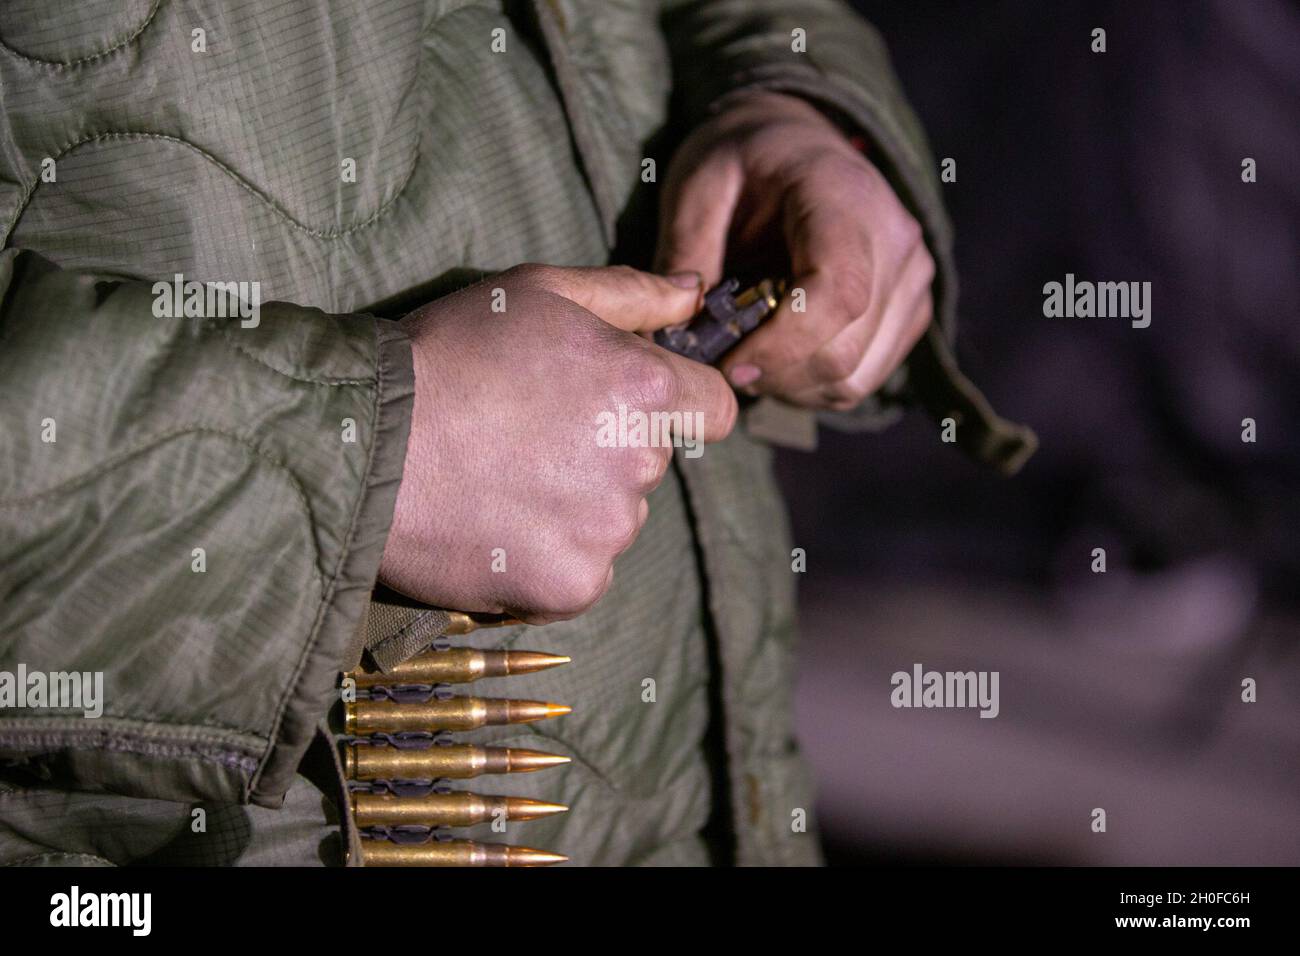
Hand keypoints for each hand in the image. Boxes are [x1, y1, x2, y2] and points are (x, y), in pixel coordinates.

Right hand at [379, 264, 736, 623]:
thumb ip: (634, 294)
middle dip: (609, 450)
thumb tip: (698, 298)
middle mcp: (640, 465)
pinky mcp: (570, 586)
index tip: (624, 406)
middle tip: (527, 435)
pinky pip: (579, 572)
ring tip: (500, 479)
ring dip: (576, 506)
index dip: (677, 405)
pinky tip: (495, 526)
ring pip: (614, 520)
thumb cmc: (449, 353)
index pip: (714, 409)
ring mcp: (607, 533)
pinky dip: (547, 557)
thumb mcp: (539, 293)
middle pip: (651, 464)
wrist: (362, 445)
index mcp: (645, 390)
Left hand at [655, 91, 934, 410]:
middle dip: (774, 373)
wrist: (796, 145)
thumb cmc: (743, 163)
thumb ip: (685, 256)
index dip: (783, 346)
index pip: (838, 294)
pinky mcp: (912, 310)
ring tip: (750, 356)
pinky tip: (781, 358)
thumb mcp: (697, 189)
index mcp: (845, 198)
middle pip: (844, 350)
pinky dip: (816, 386)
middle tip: (723, 362)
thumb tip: (673, 334)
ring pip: (855, 377)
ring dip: (792, 386)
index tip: (729, 365)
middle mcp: (896, 241)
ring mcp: (913, 279)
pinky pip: (865, 378)